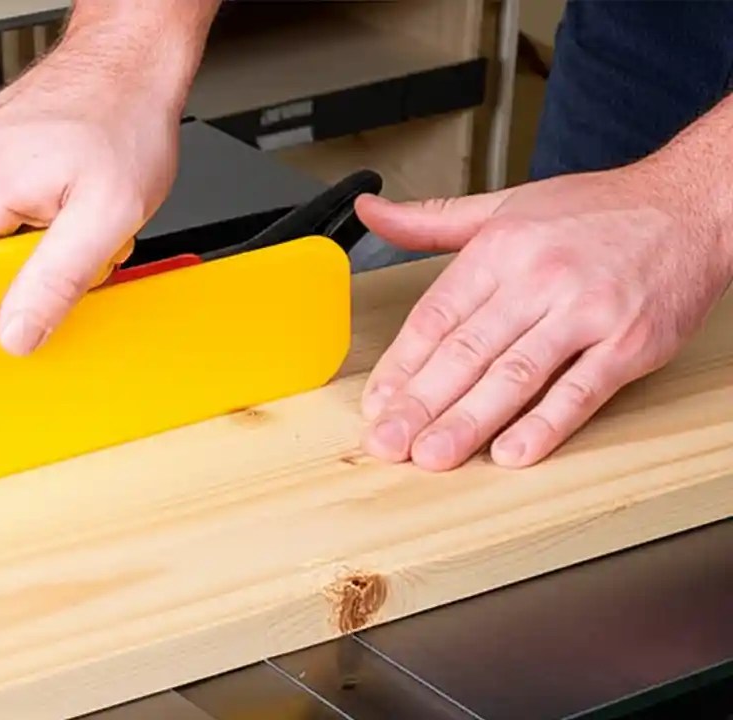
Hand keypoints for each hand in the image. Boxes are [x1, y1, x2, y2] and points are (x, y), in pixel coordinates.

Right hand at [0, 46, 183, 355]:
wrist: (125, 67)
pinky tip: (52, 203)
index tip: (28, 304)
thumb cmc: (122, 120)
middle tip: (67, 241)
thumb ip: (58, 281)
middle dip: (22, 274)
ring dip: (27, 251)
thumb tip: (16, 335)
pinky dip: (22, 226)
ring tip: (65, 215)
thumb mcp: (107, 214)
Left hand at [354, 163, 732, 470]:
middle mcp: (539, 278)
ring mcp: (586, 313)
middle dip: (421, 404)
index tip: (377, 403)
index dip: (401, 365)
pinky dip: (545, 424)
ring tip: (432, 455)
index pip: (436, 316)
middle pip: (466, 352)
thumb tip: (371, 212)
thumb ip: (432, 220)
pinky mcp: (630, 343)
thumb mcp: (506, 205)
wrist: (694, 204)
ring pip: (514, 375)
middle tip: (388, 442)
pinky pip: (580, 391)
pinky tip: (512, 451)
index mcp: (501, 249)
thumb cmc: (598, 210)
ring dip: (468, 422)